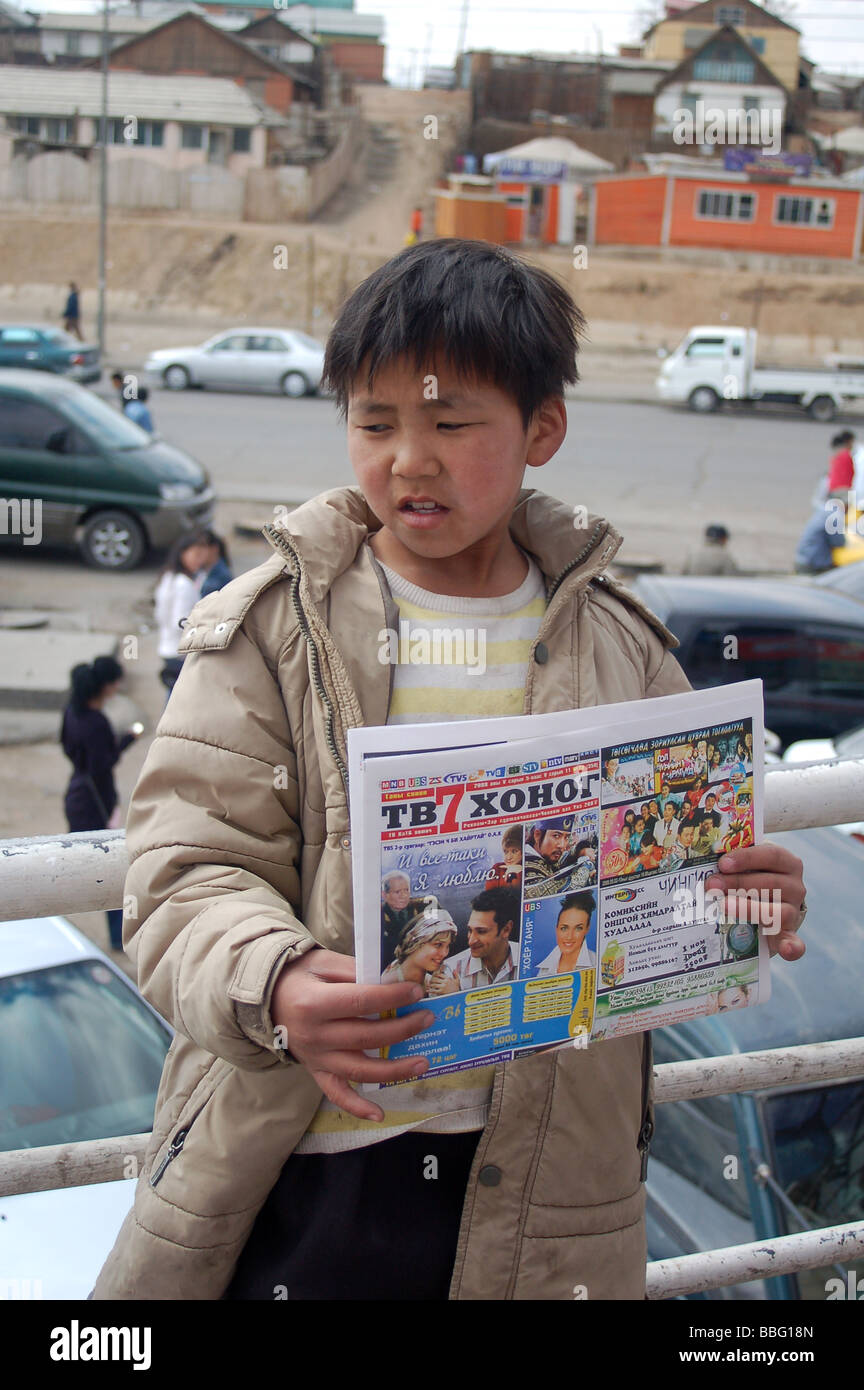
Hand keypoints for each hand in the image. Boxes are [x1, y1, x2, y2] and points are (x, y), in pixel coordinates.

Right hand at [270, 948, 433, 1121]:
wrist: (265, 998)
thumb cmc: (298, 976)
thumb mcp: (323, 962)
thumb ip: (355, 970)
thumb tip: (391, 979)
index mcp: (314, 1004)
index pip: (361, 1002)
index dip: (392, 997)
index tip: (416, 991)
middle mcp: (315, 1035)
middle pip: (366, 1036)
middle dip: (401, 1029)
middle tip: (427, 1018)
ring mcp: (316, 1058)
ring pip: (359, 1070)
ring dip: (394, 1069)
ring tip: (422, 1062)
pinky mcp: (316, 1071)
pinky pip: (337, 1093)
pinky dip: (357, 1107)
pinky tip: (380, 1114)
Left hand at [426, 969, 459, 996]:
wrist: (456, 995)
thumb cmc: (456, 988)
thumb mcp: (457, 980)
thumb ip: (456, 974)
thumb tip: (454, 969)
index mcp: (448, 978)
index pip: (440, 974)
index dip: (436, 974)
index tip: (434, 975)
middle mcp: (445, 982)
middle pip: (436, 979)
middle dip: (432, 979)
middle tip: (430, 980)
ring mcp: (443, 987)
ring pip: (434, 984)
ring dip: (431, 985)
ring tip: (429, 985)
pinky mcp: (441, 992)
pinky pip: (434, 991)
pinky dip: (430, 990)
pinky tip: (427, 990)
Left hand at [705, 842, 805, 961]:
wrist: (771, 905)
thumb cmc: (752, 880)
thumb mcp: (747, 868)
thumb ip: (733, 865)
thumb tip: (702, 863)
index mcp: (786, 863)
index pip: (772, 856)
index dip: (747, 858)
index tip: (722, 863)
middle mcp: (795, 886)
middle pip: (770, 883)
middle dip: (738, 883)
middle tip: (711, 886)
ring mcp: (793, 911)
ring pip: (777, 910)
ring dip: (748, 908)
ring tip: (723, 906)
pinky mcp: (788, 933)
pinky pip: (794, 942)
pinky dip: (792, 947)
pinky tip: (787, 950)